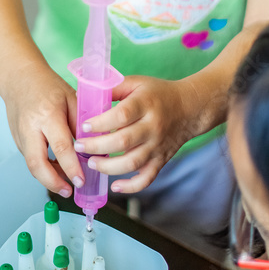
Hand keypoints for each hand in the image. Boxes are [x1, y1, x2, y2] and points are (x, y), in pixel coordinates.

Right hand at [3, 63, 83, 197]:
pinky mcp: (17, 141)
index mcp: (47, 114)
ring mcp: (20, 136)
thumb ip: (81, 123)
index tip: (82, 181)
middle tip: (69, 191)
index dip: (71, 167)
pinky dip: (44, 169)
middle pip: (37, 164)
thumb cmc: (48, 86)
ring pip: (32, 166)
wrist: (19, 78)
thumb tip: (94, 147)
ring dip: (49, 178)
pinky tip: (57, 170)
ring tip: (66, 184)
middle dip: (53, 182)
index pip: (60, 146)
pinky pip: (31, 160)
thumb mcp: (71, 98)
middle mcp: (30, 128)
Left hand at [72, 75, 201, 194]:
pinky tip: (115, 186)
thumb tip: (85, 96)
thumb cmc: (158, 94)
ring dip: (108, 167)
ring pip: (132, 163)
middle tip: (78, 147)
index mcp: (145, 104)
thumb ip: (114, 88)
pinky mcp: (161, 160)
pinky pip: (147, 178)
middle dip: (97, 147)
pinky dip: (131, 187)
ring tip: (92, 163)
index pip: (121, 115)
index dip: (101, 123)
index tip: (84, 126)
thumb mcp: (137, 83)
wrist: (190, 108)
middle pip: (123, 141)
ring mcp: (157, 146)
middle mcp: (152, 127)